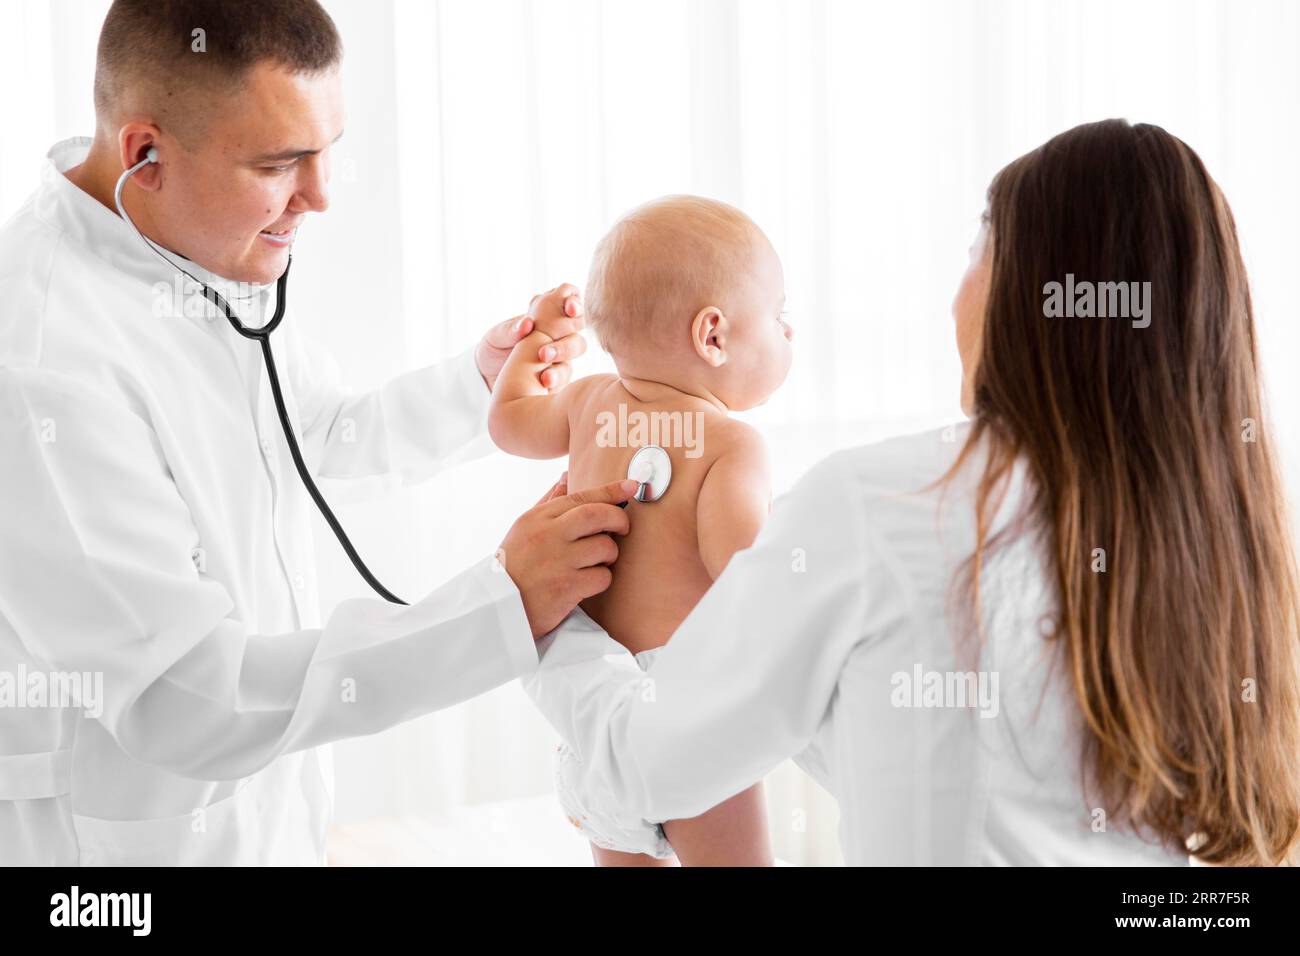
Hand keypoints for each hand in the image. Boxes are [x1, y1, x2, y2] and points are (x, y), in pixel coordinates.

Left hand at [475, 284, 586, 392]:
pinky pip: (563, 384)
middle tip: (544, 354)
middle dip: (566, 346)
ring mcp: (560, 361)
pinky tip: (543, 388)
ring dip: (560, 370)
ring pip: (571, 364)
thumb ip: (512, 330)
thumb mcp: (497, 335)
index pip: (570, 306)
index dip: (574, 304)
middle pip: (577, 340)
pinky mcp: (556, 381)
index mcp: (548, 319)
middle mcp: (559, 339)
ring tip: (544, 378)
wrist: (487, 374)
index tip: (570, 308)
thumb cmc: (495, 347)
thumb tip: (527, 323)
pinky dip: (555, 385)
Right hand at [498, 474, 638, 637]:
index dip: (610, 491)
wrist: (496, 608)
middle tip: (622, 527)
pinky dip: (602, 579)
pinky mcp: (566, 588)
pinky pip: (602, 577)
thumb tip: (568, 476)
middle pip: (598, 515)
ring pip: (605, 547)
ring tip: (598, 561)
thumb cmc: (515, 566)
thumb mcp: (524, 528)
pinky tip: (589, 582)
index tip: (630, 486)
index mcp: (537, 518)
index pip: (580, 497)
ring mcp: (557, 562)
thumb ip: (548, 502)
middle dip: (618, 519)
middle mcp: (547, 536)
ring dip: (610, 554)